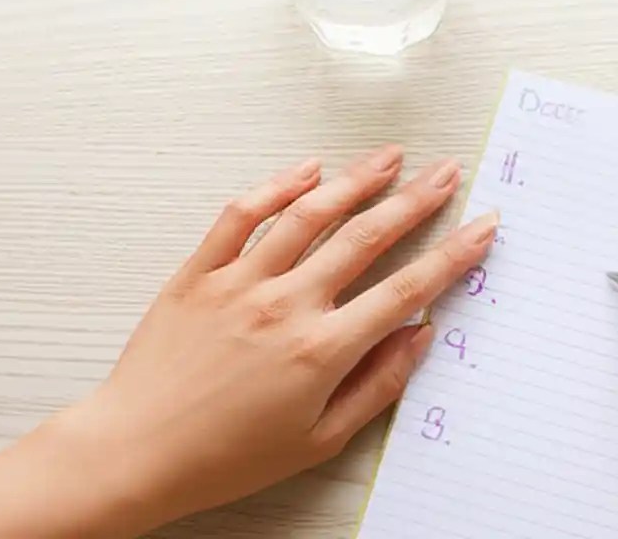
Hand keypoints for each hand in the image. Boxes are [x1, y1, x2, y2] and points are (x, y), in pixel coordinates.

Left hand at [0, 147, 497, 538]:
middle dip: (415, 200)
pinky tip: (306, 170)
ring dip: (356, 181)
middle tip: (446, 174)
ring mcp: (240, 283)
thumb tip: (418, 337)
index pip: (405, 288)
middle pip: (366, 237)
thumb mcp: (319, 440)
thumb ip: (377, 384)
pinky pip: (241, 216)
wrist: (135, 453)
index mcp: (321, 350)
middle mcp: (285, 306)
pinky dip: (277, 187)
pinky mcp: (199, 273)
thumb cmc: (226, 457)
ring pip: (309, 214)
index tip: (482, 228)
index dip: (452, 254)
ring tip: (390, 158)